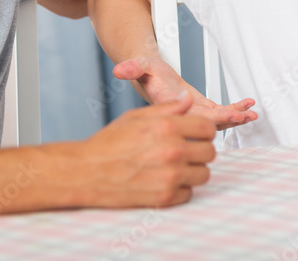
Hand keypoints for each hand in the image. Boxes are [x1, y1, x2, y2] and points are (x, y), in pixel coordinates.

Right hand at [77, 95, 216, 206]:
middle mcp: (172, 150)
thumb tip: (187, 99)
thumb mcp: (136, 116)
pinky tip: (165, 180)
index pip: (208, 128)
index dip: (203, 131)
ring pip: (204, 174)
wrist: (87, 172)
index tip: (196, 135)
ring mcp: (170, 176)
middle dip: (200, 150)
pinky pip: (189, 193)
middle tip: (186, 151)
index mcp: (167, 127)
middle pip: (210, 152)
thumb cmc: (108, 144)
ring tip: (175, 167)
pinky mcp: (165, 197)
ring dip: (193, 171)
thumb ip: (167, 107)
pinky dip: (180, 189)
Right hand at [114, 56, 256, 129]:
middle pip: (208, 122)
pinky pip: (220, 113)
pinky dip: (234, 110)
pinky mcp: (201, 110)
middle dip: (228, 119)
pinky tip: (247, 105)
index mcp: (170, 108)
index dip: (212, 118)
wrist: (148, 77)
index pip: (192, 116)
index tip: (230, 114)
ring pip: (216, 121)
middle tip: (244, 115)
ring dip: (234, 117)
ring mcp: (193, 114)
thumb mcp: (139, 67)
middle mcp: (183, 116)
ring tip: (251, 113)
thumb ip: (132, 68)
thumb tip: (120, 70)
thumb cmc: (145, 74)